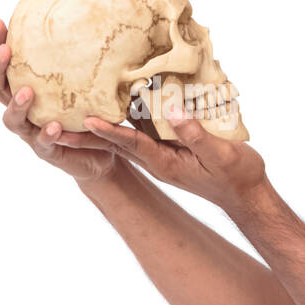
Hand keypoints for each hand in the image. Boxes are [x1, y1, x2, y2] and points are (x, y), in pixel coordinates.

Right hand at [0, 18, 118, 184]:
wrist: (102, 155)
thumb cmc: (89, 113)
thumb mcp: (87, 85)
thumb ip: (85, 62)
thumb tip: (106, 22)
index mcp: (26, 88)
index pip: (5, 64)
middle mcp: (22, 110)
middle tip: (4, 51)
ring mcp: (31, 133)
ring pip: (12, 120)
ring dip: (16, 104)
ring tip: (27, 91)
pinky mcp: (48, 152)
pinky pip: (43, 143)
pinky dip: (47, 134)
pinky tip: (56, 126)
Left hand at [82, 103, 267, 211]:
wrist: (248, 195)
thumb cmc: (238, 176)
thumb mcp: (221, 154)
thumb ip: (195, 133)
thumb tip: (172, 110)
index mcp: (165, 163)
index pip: (130, 145)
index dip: (108, 131)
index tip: (85, 119)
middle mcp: (158, 161)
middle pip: (116, 145)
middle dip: (87, 136)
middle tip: (56, 126)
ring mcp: (163, 158)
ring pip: (125, 141)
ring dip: (100, 130)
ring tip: (73, 115)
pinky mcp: (171, 152)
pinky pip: (141, 136)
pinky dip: (124, 124)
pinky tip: (117, 109)